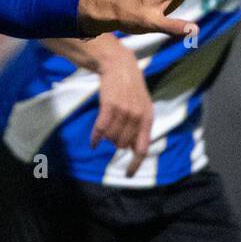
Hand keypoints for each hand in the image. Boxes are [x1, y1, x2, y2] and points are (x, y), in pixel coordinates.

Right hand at [91, 48, 153, 176]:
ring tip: (105, 127)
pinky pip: (101, 129)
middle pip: (122, 144)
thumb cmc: (130, 88)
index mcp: (147, 119)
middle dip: (115, 142)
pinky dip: (95, 137)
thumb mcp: (142, 107)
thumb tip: (133, 149)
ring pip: (111, 137)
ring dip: (106, 137)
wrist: (119, 66)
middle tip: (112, 131)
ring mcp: (124, 112)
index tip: (128, 175)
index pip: (142, 148)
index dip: (135, 164)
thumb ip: (139, 127)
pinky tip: (92, 142)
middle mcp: (137, 117)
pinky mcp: (109, 106)